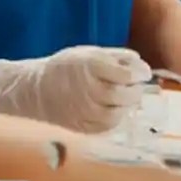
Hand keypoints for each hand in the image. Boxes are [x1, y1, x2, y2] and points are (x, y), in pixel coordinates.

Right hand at [0, 46, 150, 133]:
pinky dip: (115, 118)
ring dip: (127, 106)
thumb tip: (142, 66)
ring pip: (118, 113)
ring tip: (124, 98)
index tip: (143, 73)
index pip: (126, 75)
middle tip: (135, 86)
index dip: (139, 74)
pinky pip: (108, 126)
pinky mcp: (82, 127)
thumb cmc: (67, 67)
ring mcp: (85, 111)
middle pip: (124, 95)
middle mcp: (88, 90)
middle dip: (135, 91)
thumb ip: (118, 58)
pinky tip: (113, 109)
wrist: (36, 89)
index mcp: (91, 66)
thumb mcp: (90, 53)